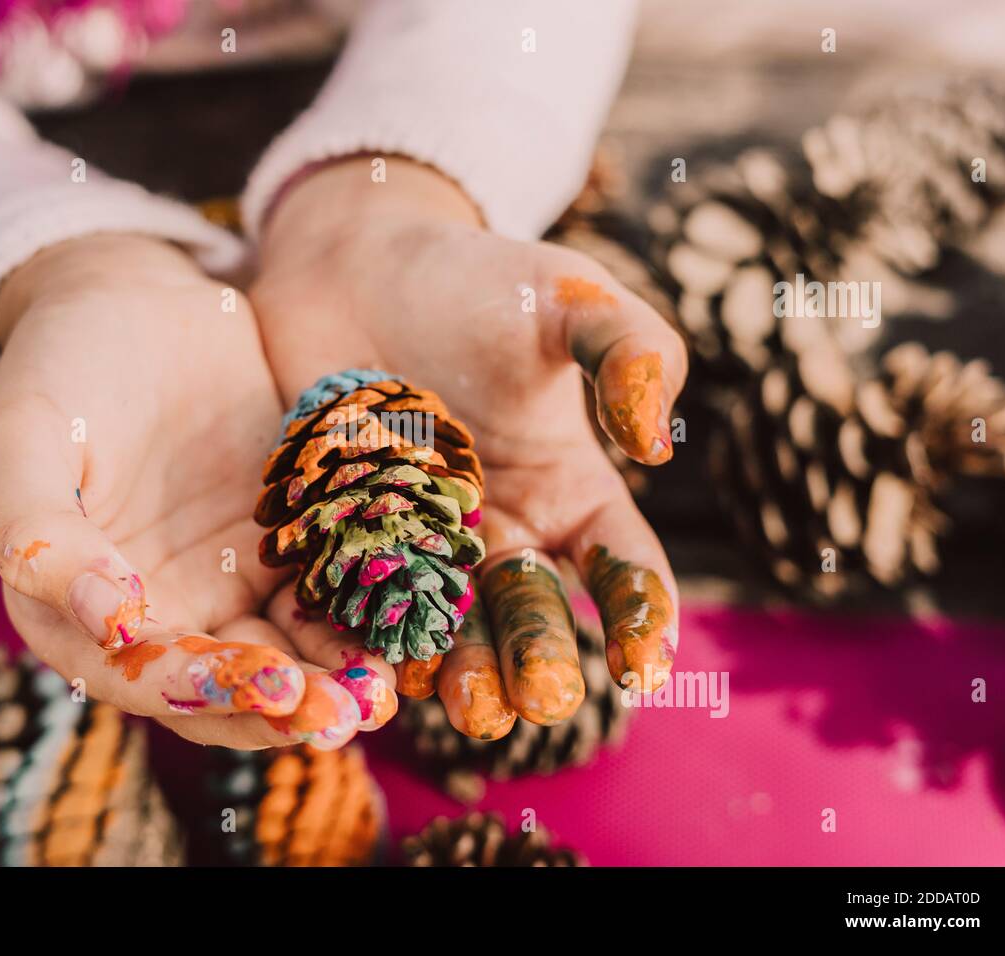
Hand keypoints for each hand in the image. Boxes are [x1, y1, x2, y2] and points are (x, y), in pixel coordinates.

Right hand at [0, 235, 389, 749]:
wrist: (134, 301)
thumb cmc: (61, 365)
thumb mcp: (25, 439)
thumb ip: (41, 534)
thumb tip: (109, 622)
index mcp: (76, 611)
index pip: (140, 676)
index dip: (201, 689)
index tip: (267, 686)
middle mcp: (156, 613)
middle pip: (222, 686)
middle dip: (283, 707)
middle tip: (343, 713)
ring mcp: (225, 581)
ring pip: (283, 654)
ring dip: (331, 681)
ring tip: (381, 693)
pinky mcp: (283, 546)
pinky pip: (324, 596)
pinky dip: (358, 620)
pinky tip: (398, 627)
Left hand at [249, 157, 686, 738]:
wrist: (357, 267)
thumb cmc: (478, 281)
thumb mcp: (567, 300)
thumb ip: (627, 352)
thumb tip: (657, 444)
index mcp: (571, 490)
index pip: (621, 566)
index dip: (641, 616)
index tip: (647, 666)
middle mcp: (503, 533)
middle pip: (532, 612)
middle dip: (539, 658)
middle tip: (538, 699)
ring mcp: (423, 544)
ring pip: (450, 623)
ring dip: (460, 669)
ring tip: (463, 704)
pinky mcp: (346, 540)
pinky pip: (362, 598)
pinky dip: (369, 634)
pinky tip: (372, 662)